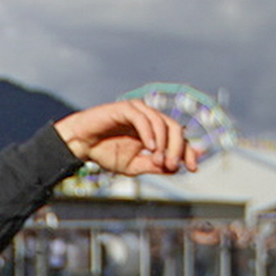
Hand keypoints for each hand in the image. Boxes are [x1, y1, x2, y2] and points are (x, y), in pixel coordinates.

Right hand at [56, 102, 198, 178]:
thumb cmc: (104, 152)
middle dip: (178, 148)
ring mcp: (139, 111)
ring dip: (164, 143)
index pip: (178, 138)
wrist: (81, 144)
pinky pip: (143, 118)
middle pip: (175, 129)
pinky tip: (150, 148)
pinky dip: (149, 133)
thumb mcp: (133, 166)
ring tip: (159, 160)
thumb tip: (176, 168)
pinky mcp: (126, 107)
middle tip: (173, 165)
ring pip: (162, 123)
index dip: (188, 152)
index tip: (194, 168)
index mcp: (154, 132)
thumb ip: (153, 166)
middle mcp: (150, 118)